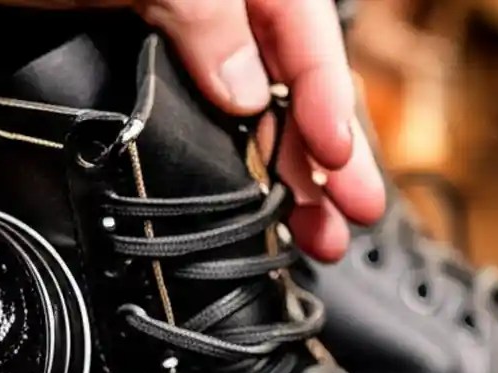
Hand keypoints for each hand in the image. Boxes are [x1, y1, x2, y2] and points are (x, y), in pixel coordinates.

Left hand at [0, 0, 385, 261]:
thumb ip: (202, 11)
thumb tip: (249, 90)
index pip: (304, 31)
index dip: (326, 99)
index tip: (334, 159)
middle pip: (293, 75)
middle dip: (324, 152)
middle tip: (347, 217)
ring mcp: (188, 27)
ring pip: (258, 100)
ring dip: (288, 166)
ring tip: (314, 226)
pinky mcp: (151, 54)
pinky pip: (212, 109)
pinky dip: (238, 153)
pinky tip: (255, 189)